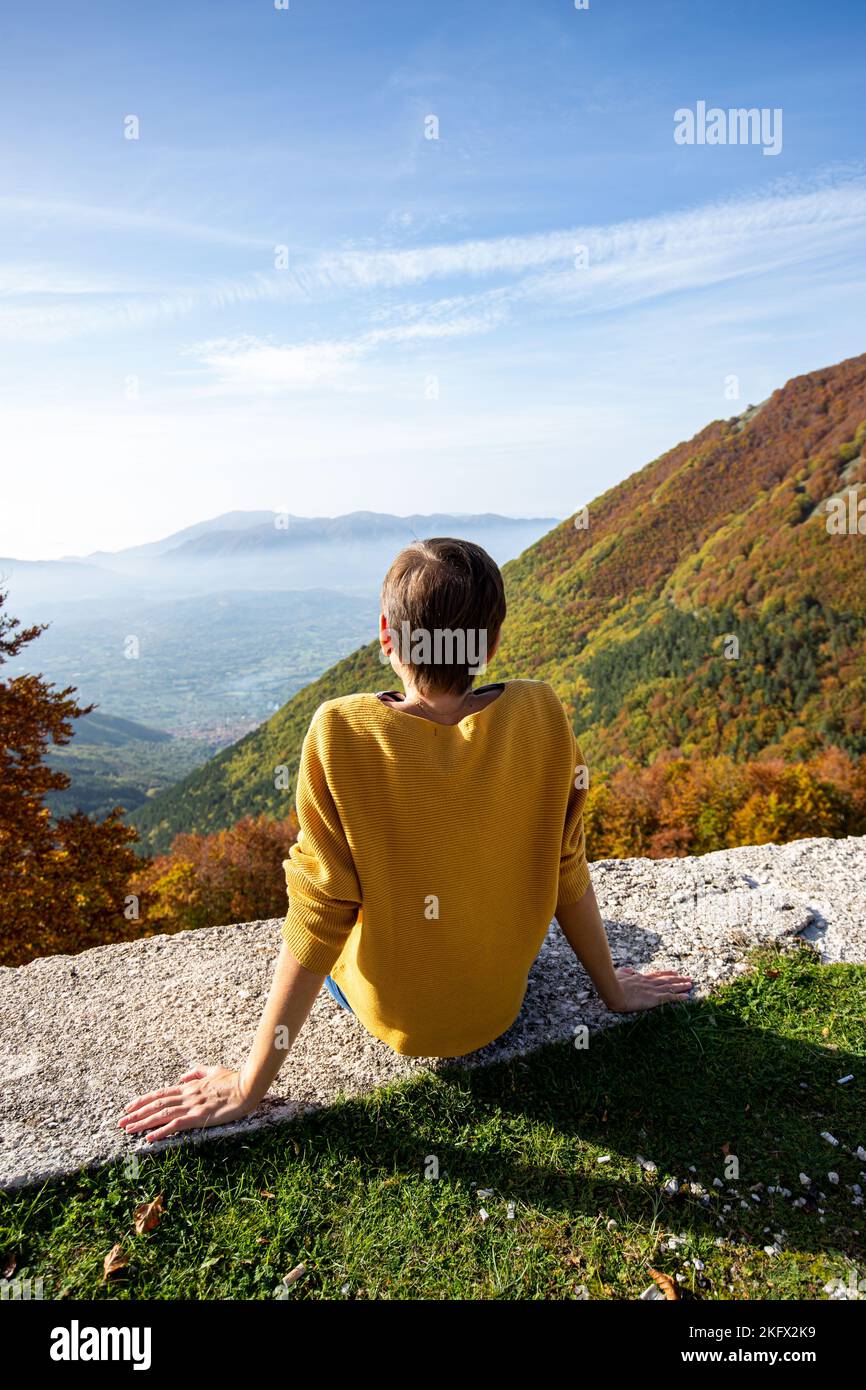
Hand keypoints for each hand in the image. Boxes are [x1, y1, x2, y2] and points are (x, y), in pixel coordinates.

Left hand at [118, 1064, 256, 1142]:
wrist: (247, 1086)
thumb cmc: (234, 1079)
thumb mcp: (214, 1070)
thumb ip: (197, 1072)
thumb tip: (182, 1076)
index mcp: (189, 1086)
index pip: (161, 1093)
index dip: (143, 1100)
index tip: (129, 1107)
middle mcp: (187, 1095)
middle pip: (156, 1104)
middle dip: (137, 1113)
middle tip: (120, 1122)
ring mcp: (192, 1106)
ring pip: (161, 1114)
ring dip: (143, 1122)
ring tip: (128, 1130)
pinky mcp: (199, 1116)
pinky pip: (175, 1124)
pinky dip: (160, 1131)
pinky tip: (149, 1138)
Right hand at [604, 966, 692, 1013]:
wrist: (613, 990)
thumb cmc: (613, 983)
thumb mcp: (619, 974)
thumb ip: (626, 972)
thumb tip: (630, 970)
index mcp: (641, 978)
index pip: (657, 975)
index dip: (667, 974)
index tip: (675, 972)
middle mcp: (649, 982)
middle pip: (667, 980)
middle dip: (678, 979)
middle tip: (688, 978)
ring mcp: (652, 990)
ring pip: (670, 987)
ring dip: (681, 986)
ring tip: (691, 984)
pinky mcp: (653, 998)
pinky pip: (669, 997)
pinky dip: (679, 997)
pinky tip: (687, 997)